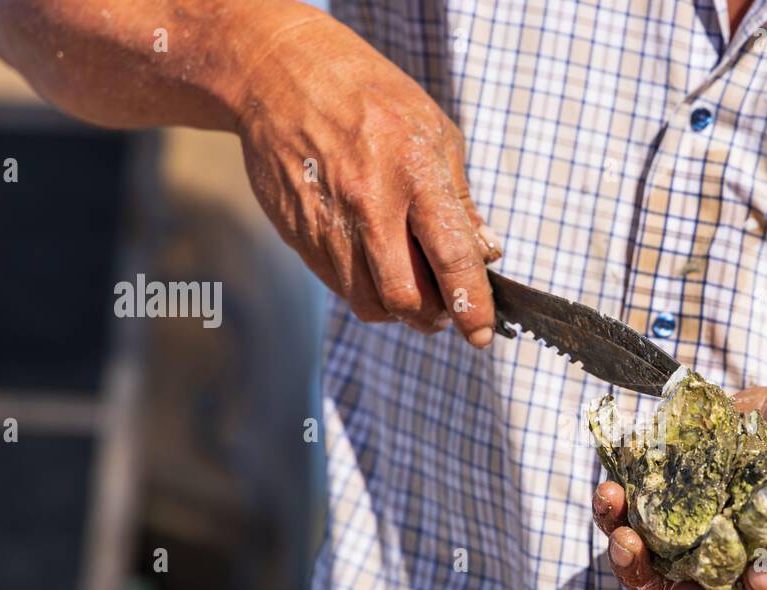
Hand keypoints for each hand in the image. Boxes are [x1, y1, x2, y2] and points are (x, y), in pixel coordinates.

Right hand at [233, 14, 501, 342]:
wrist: (280, 76)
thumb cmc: (372, 99)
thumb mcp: (435, 132)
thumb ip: (461, 201)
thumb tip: (486, 254)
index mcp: (414, 172)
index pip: (451, 257)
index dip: (471, 304)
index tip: (482, 335)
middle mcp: (369, 204)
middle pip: (405, 298)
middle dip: (431, 318)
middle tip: (444, 309)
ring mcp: (328, 223)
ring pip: (369, 303)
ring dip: (397, 309)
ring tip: (411, 283)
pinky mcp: (299, 235)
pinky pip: (339, 286)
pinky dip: (365, 289)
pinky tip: (374, 262)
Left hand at [592, 371, 766, 589]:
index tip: (762, 571)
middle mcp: (745, 570)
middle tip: (683, 582)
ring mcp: (700, 546)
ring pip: (662, 578)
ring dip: (637, 563)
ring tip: (624, 532)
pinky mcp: (668, 514)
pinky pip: (635, 528)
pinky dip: (617, 515)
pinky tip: (611, 490)